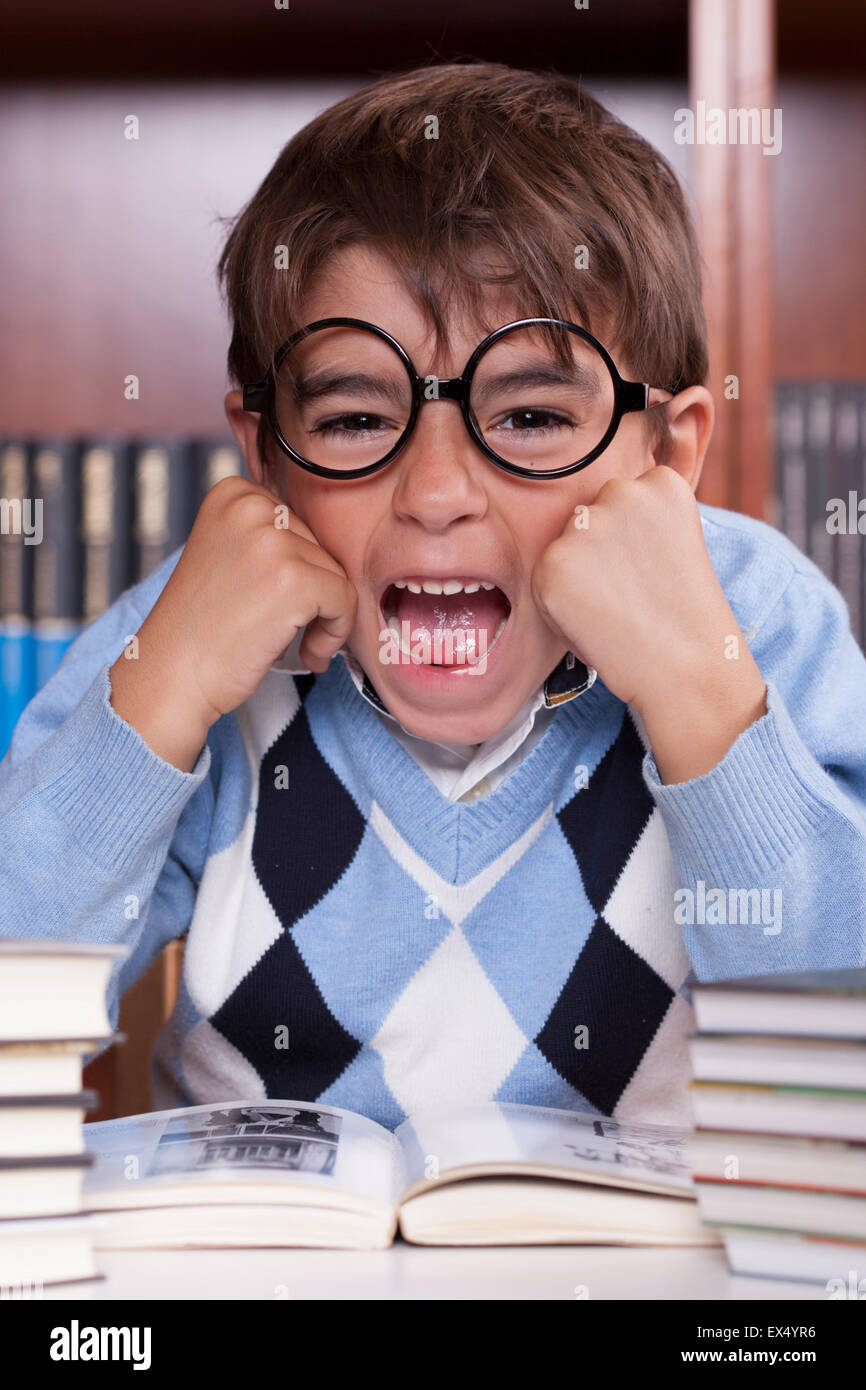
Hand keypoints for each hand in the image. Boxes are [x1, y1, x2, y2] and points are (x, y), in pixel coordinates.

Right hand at [109, 476, 356, 770]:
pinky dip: (335, 634)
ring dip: (325, 617)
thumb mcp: (227, 555)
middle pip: (322, 547)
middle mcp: (251, 506)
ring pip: (338, 575)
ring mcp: (273, 542)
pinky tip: (309, 655)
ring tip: (295, 645)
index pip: (301, 524)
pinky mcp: (294, 580)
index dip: (298, 570)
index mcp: (234, 493)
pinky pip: (346, 601)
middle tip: (282, 630)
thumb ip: (269, 537)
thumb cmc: (201, 628)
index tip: (276, 603)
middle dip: (312, 594)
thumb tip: (333, 544)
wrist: (170, 676)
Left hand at [531, 467, 766, 780]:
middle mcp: (621, 491)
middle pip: (591, 515)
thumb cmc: (682, 615)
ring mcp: (584, 526)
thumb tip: (590, 515)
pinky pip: (545, 577)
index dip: (634, 538)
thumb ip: (640, 519)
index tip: (653, 567)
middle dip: (601, 549)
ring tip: (616, 606)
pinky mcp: (553, 562)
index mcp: (660, 483)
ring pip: (566, 544)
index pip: (625, 498)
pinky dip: (560, 601)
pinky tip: (596, 618)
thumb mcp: (675, 543)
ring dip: (578, 571)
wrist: (687, 667)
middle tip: (633, 592)